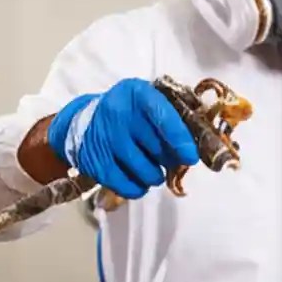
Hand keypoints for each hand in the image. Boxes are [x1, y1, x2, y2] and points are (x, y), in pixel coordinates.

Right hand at [47, 79, 198, 198]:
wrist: (82, 120)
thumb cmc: (128, 111)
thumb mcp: (148, 100)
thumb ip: (173, 115)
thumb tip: (199, 144)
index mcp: (137, 94)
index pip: (163, 116)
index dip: (180, 138)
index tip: (190, 156)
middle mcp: (119, 114)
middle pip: (158, 148)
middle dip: (171, 159)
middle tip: (170, 158)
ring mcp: (106, 140)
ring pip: (146, 171)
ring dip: (156, 175)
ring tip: (152, 167)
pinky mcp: (97, 164)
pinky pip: (128, 187)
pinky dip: (139, 187)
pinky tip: (139, 179)